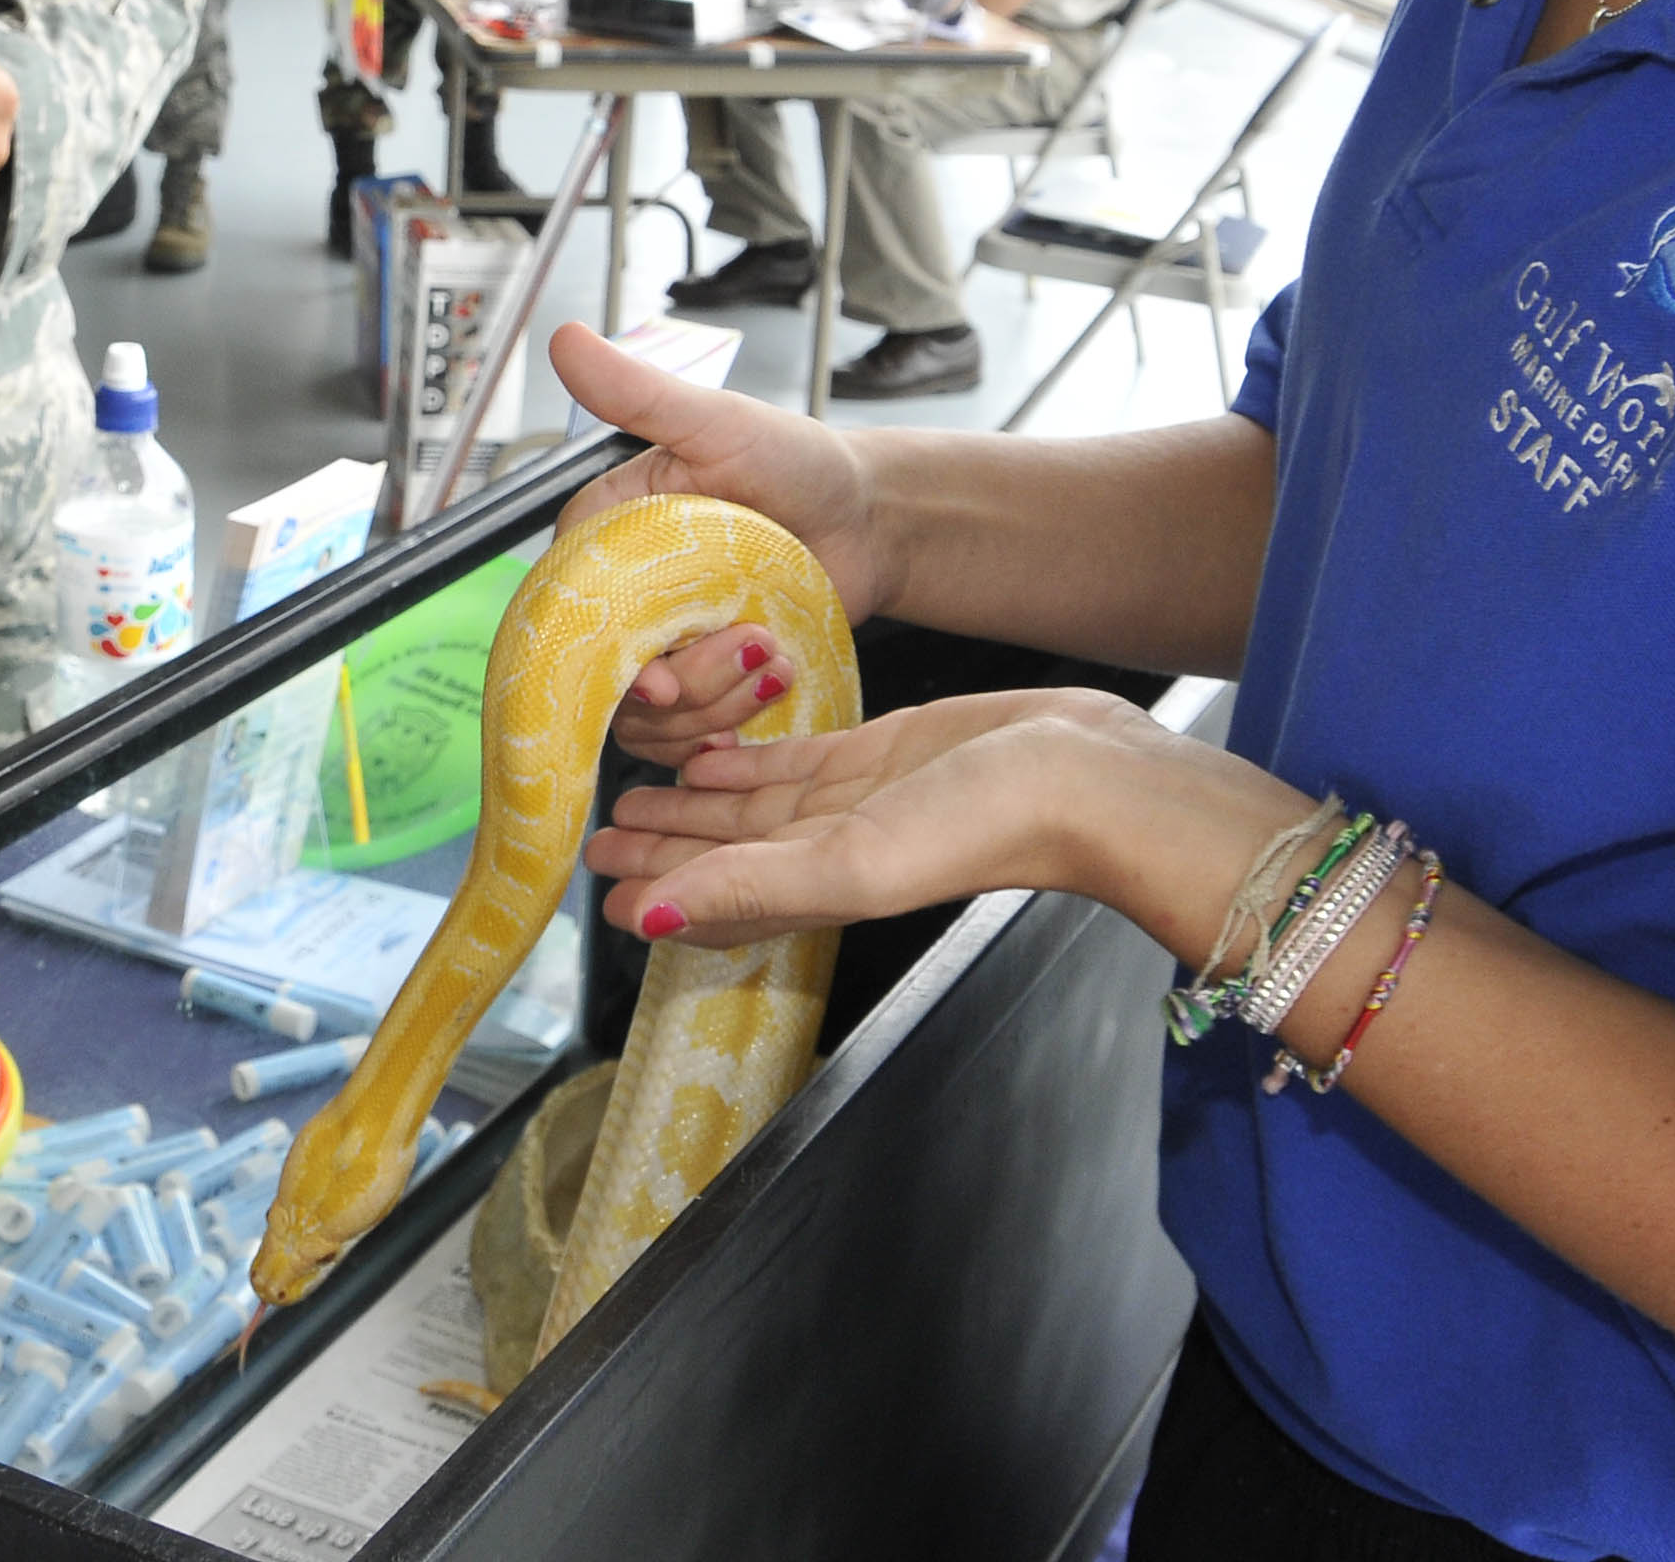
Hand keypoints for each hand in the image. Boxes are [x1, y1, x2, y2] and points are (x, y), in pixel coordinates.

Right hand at [551, 324, 888, 753]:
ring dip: (716, 704)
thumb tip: (566, 340)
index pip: (565, 605)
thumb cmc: (794, 462)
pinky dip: (726, 728)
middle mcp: (625, 598)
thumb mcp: (716, 423)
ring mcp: (664, 647)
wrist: (870, 519)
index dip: (600, 650)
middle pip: (605, 678)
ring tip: (774, 656)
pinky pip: (685, 737)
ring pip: (647, 719)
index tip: (655, 675)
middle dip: (679, 687)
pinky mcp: (705, 685)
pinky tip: (768, 693)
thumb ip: (638, 393)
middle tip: (748, 652)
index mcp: (608, 536)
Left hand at [584, 693, 1126, 943]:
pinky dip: (748, 763)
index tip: (594, 891)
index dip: (655, 896)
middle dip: (658, 848)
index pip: (715, 903)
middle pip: (721, 855)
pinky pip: (795, 764)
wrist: (1081, 774)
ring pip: (750, 810)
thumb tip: (651, 920)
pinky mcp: (878, 756)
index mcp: (817, 889)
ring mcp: (852, 804)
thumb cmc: (986, 826)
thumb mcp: (853, 861)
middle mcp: (827, 852)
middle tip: (595, 835)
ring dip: (693, 805)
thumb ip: (750, 886)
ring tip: (633, 795)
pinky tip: (712, 755)